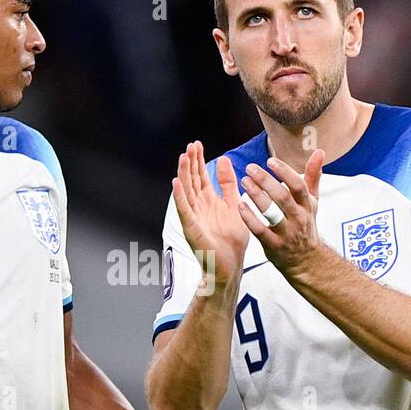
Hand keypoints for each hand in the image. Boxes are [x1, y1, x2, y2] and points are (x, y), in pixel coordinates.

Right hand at [173, 142, 248, 289]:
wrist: (230, 265)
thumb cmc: (231, 239)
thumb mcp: (234, 204)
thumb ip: (228, 184)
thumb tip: (224, 160)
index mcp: (208, 201)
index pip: (201, 176)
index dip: (198, 160)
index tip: (197, 144)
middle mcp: (198, 207)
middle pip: (192, 180)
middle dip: (190, 163)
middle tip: (190, 146)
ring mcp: (193, 218)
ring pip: (186, 192)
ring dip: (184, 174)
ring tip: (183, 157)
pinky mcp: (192, 229)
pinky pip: (184, 210)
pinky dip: (180, 197)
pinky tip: (176, 183)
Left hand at [237, 151, 325, 278]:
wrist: (307, 260)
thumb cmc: (306, 225)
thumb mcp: (312, 202)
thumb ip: (313, 176)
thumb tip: (319, 151)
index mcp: (307, 205)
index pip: (298, 186)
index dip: (285, 172)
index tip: (270, 161)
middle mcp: (298, 218)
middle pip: (282, 197)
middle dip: (266, 181)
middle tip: (250, 168)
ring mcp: (286, 233)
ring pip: (271, 212)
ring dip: (256, 195)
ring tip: (244, 181)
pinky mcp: (274, 246)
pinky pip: (260, 230)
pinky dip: (249, 218)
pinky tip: (240, 205)